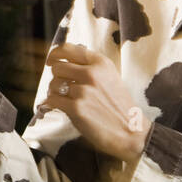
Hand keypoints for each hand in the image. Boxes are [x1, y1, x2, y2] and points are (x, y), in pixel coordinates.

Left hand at [37, 43, 149, 161]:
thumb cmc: (119, 107)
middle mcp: (92, 73)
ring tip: (65, 100)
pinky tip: (60, 107)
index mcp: (101, 63)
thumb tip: (65, 61)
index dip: (55, 54)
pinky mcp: (76, 108)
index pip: (68, 49)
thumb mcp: (110, 78)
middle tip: (62, 88)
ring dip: (54, 92)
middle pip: (58, 67)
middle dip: (57, 78)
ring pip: (53, 84)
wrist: (130, 132)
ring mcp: (84, 91)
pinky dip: (51, 104)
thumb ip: (91, 67)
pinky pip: (52, 100)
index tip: (51, 61)